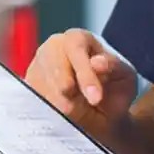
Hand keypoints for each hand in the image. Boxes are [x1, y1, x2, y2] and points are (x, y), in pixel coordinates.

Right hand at [24, 28, 138, 136]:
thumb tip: (97, 62)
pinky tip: (65, 115)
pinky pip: (37, 103)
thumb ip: (114, 67)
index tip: (96, 99)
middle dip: (73, 97)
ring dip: (65, 107)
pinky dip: (53, 113)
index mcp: (77, 39)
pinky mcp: (28, 86)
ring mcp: (37, 66)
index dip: (85, 75)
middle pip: (56, 71)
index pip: (76, 49)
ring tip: (81, 113)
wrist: (101, 111)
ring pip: (45, 91)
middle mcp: (52, 48)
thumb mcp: (124, 77)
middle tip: (86, 113)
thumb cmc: (113, 88)